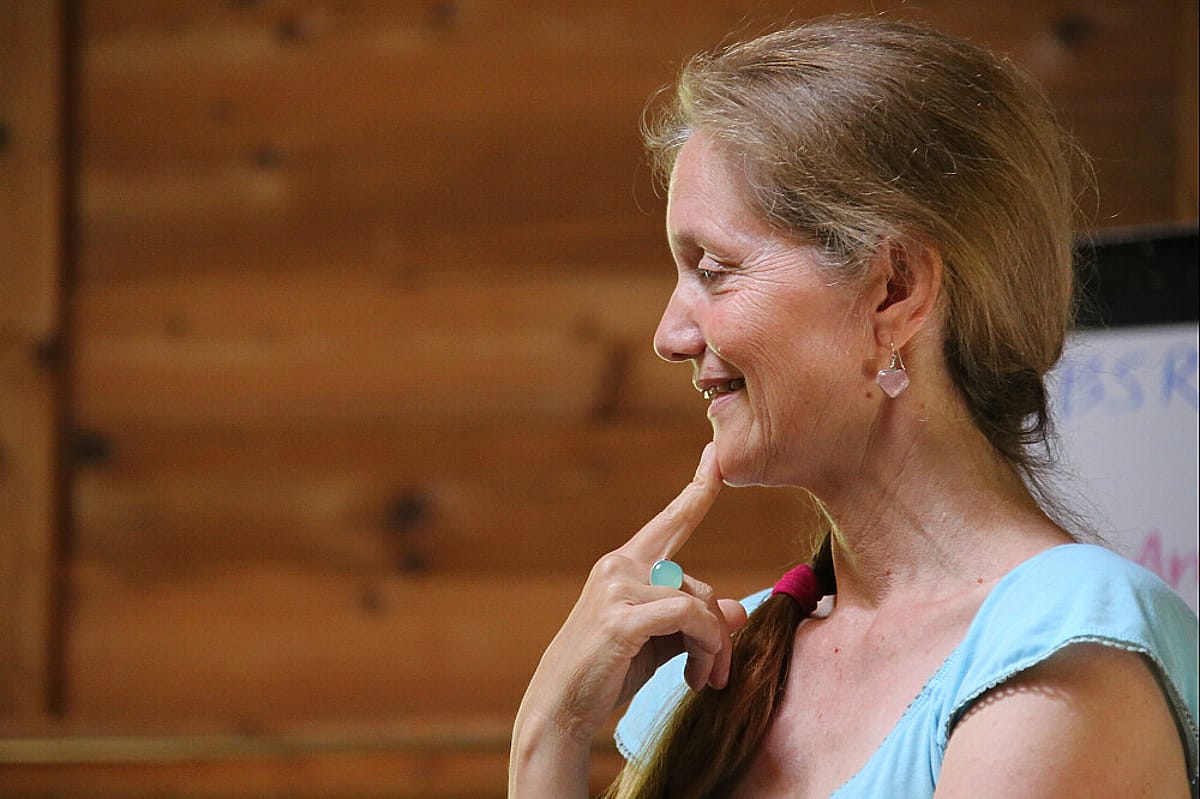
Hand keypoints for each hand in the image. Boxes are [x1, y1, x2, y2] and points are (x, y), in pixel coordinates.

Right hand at [517, 442, 749, 742]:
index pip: (669, 522)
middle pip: (697, 585)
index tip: (715, 455)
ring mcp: (617, 589)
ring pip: (697, 603)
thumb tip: (739, 609)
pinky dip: (706, 645)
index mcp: (623, 565)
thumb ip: (694, 621)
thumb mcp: (659, 642)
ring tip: (706, 680)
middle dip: (716, 632)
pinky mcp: (622, 618)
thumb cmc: (607, 672)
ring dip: (713, 647)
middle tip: (718, 673)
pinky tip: (697, 677)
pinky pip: (687, 616)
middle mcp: (618, 567)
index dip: (697, 491)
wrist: (560, 706)